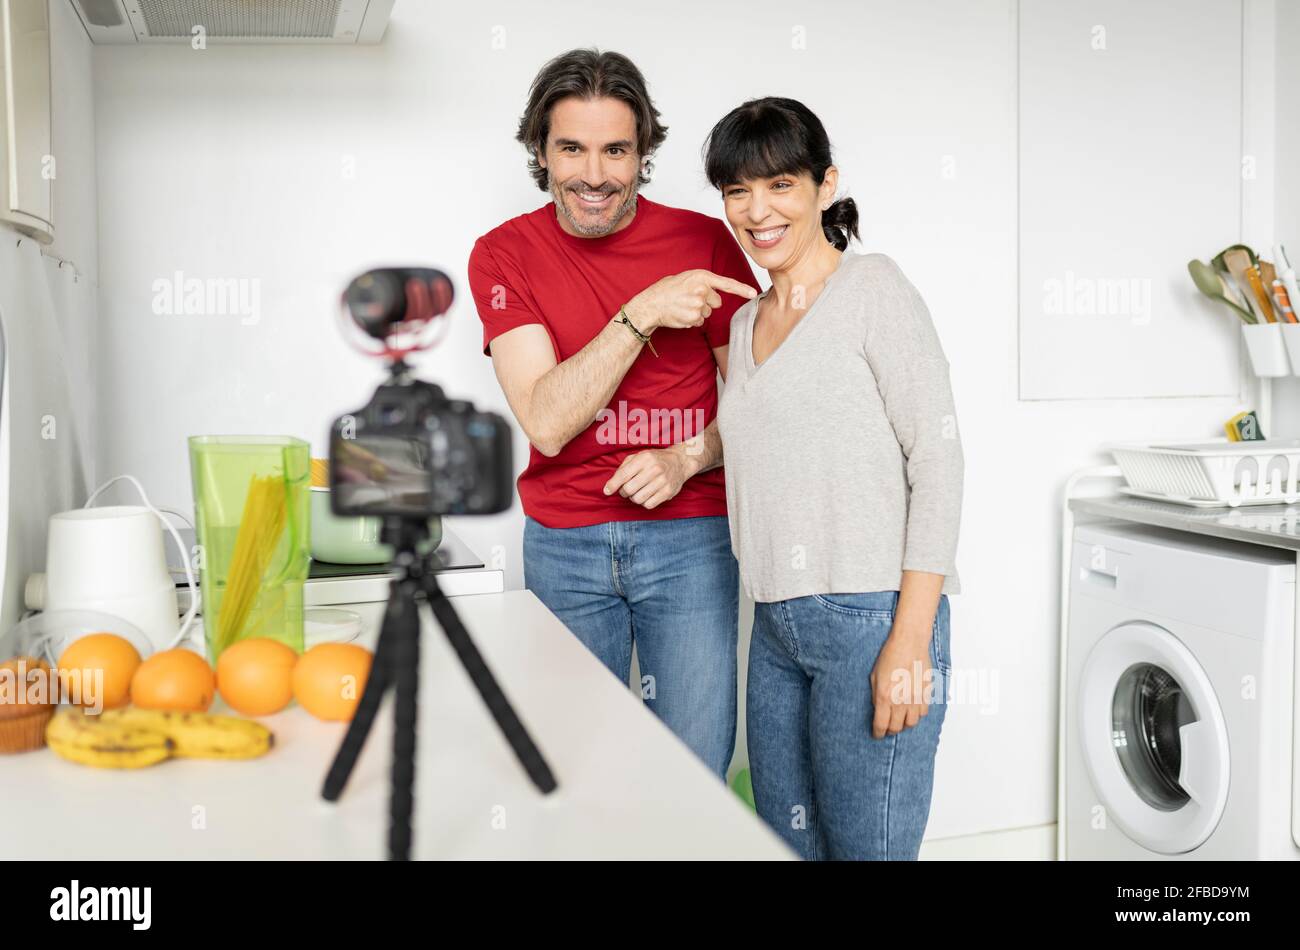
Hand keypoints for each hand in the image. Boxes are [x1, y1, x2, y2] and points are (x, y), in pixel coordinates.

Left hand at [602, 447, 691, 508]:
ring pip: (637, 499)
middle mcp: (654, 469)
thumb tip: (611, 485)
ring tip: (637, 492)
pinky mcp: (668, 492)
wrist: (680, 461)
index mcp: (644, 458)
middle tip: (626, 490)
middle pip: (629, 489)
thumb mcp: (639, 456)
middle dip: (623, 492)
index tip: (607, 491)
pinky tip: (646, 495)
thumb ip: (624, 468)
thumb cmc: (655, 459)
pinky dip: (644, 502)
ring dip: (634, 498)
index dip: (612, 485)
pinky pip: (648, 505)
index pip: (623, 475)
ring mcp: (662, 481)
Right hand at [625, 270, 756, 331]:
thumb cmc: (667, 290)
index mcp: (701, 276)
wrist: (651, 304)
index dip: (741, 289)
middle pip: (717, 302)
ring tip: (682, 306)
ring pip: (707, 313)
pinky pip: (700, 322)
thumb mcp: (686, 278)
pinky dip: (691, 320)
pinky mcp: (694, 318)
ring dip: (697, 312)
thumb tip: (716, 294)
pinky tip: (681, 314)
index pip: (726, 283)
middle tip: (689, 299)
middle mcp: (702, 290)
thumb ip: (703, 283)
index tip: (753, 293)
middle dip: (707, 302)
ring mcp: (698, 305)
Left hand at [869, 625, 935, 738]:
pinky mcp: (926, 693)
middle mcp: (901, 701)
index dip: (878, 733)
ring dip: (904, 724)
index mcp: (884, 697)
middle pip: (896, 728)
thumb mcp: (874, 676)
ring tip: (899, 720)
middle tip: (887, 728)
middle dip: (890, 731)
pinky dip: (917, 714)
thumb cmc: (890, 656)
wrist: (909, 643)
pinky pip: (923, 712)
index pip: (881, 725)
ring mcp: (915, 698)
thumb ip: (875, 695)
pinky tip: (911, 709)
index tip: (876, 734)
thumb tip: (878, 709)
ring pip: (912, 723)